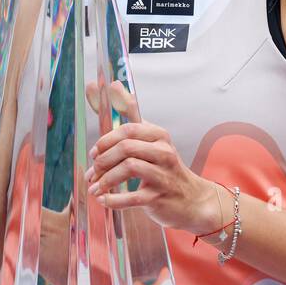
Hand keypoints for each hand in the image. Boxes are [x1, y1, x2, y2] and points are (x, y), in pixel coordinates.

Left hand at [84, 121, 221, 234]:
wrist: (191, 199)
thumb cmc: (164, 168)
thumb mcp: (151, 139)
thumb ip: (131, 115)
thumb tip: (114, 84)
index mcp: (159, 136)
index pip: (129, 129)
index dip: (106, 139)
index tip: (94, 152)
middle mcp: (164, 152)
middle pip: (126, 147)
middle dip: (103, 160)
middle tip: (94, 172)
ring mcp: (163, 175)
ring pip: (128, 168)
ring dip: (105, 179)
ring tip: (96, 187)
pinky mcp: (159, 197)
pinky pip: (131, 197)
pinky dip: (113, 200)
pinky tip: (104, 200)